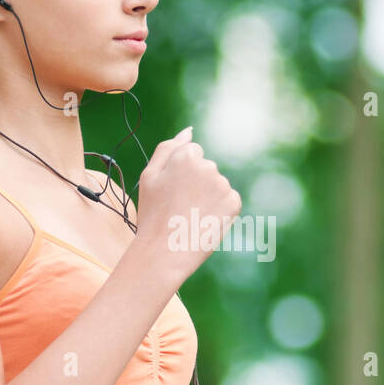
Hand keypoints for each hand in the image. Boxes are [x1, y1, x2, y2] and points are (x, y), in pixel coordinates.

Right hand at [135, 126, 241, 288]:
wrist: (164, 252)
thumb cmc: (153, 214)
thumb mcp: (149, 176)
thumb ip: (168, 147)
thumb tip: (189, 131)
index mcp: (186, 155)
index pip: (192, 154)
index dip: (180, 175)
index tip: (173, 193)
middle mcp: (208, 166)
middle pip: (206, 169)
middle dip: (196, 184)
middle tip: (180, 207)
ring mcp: (223, 185)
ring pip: (217, 185)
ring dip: (208, 197)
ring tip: (191, 216)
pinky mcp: (234, 203)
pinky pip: (229, 200)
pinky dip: (219, 210)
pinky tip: (204, 221)